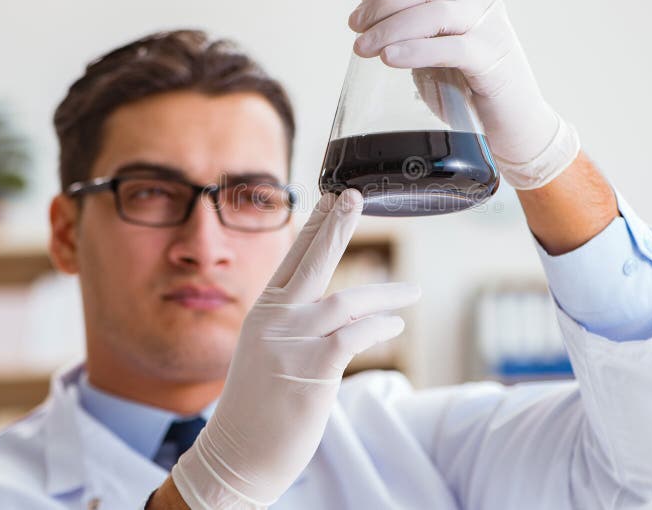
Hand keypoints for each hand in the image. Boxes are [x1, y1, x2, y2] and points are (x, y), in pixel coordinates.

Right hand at [171, 189, 420, 506]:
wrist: (238, 456)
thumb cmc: (258, 407)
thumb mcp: (267, 352)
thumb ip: (295, 323)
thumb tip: (337, 305)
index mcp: (263, 312)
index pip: (292, 258)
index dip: (314, 226)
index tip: (331, 198)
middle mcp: (274, 319)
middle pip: (311, 260)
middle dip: (335, 225)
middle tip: (353, 196)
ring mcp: (291, 341)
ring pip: (345, 299)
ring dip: (384, 293)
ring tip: (413, 291)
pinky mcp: (313, 366)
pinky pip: (356, 335)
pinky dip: (380, 327)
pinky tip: (395, 327)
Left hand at [348, 0, 578, 189]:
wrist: (512, 128)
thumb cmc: (466, 89)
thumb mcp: (433, 48)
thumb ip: (409, 27)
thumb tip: (367, 5)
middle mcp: (482, 4)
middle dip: (384, 0)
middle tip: (356, 24)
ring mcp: (491, 31)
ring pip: (437, 13)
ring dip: (391, 27)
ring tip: (363, 46)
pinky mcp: (493, 62)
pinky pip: (451, 48)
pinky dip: (415, 50)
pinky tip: (389, 59)